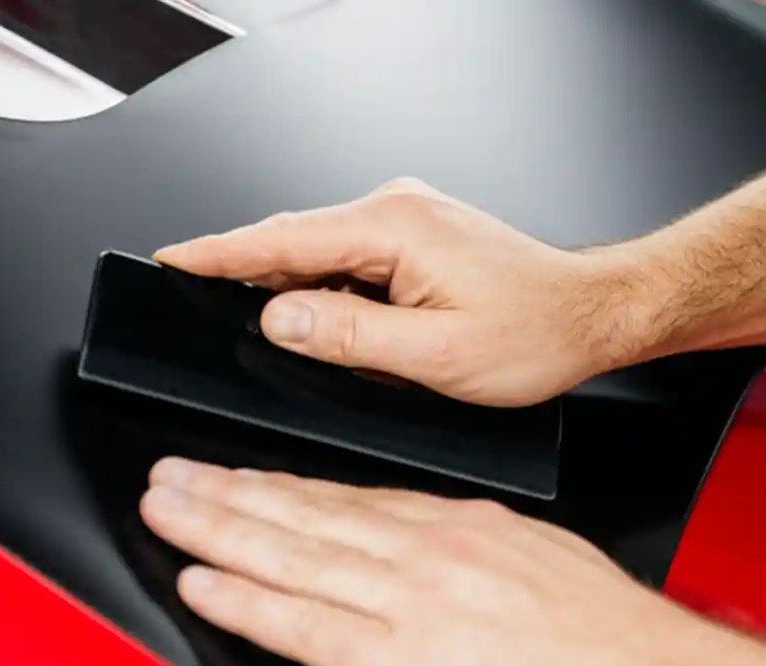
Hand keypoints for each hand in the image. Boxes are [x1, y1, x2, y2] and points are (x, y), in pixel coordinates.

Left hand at [139, 458, 765, 665]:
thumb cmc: (614, 643)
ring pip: (293, 555)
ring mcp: (415, 603)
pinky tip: (204, 581)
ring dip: (219, 529)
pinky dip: (250, 600)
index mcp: (459, 529)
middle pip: (306, 514)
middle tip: (171, 475)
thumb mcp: (539, 566)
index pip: (347, 501)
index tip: (236, 476)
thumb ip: (473, 556)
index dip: (279, 488)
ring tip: (167, 509)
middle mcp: (428, 552)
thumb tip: (422, 559)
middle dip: (229, 494)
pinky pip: (309, 626)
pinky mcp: (410, 663)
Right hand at [154, 179, 647, 406]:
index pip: (283, 238)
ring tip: (264, 320)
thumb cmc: (535, 333)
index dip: (220, 253)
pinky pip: (348, 258)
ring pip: (319, 253)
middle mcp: (396, 210)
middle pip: (294, 242)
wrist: (592, 313)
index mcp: (395, 228)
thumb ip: (349, 336)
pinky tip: (321, 319)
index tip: (173, 258)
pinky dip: (323, 286)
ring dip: (289, 285)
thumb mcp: (436, 354)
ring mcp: (405, 220)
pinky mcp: (414, 238)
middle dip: (243, 272)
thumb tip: (279, 318)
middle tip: (197, 296)